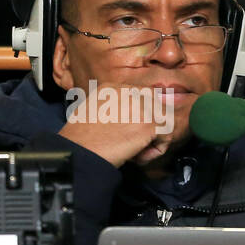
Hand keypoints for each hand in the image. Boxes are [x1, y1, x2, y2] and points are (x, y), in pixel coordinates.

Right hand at [58, 81, 173, 167]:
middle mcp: (129, 92)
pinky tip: (137, 157)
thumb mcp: (91, 112)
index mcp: (112, 87)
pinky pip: (165, 137)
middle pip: (156, 106)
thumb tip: (131, 118)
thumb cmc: (80, 140)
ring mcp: (141, 107)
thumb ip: (112, 108)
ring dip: (152, 140)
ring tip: (134, 152)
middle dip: (149, 126)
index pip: (142, 96)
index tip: (126, 133)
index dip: (139, 117)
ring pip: (163, 122)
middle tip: (131, 144)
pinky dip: (155, 151)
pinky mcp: (149, 124)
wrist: (79, 152)